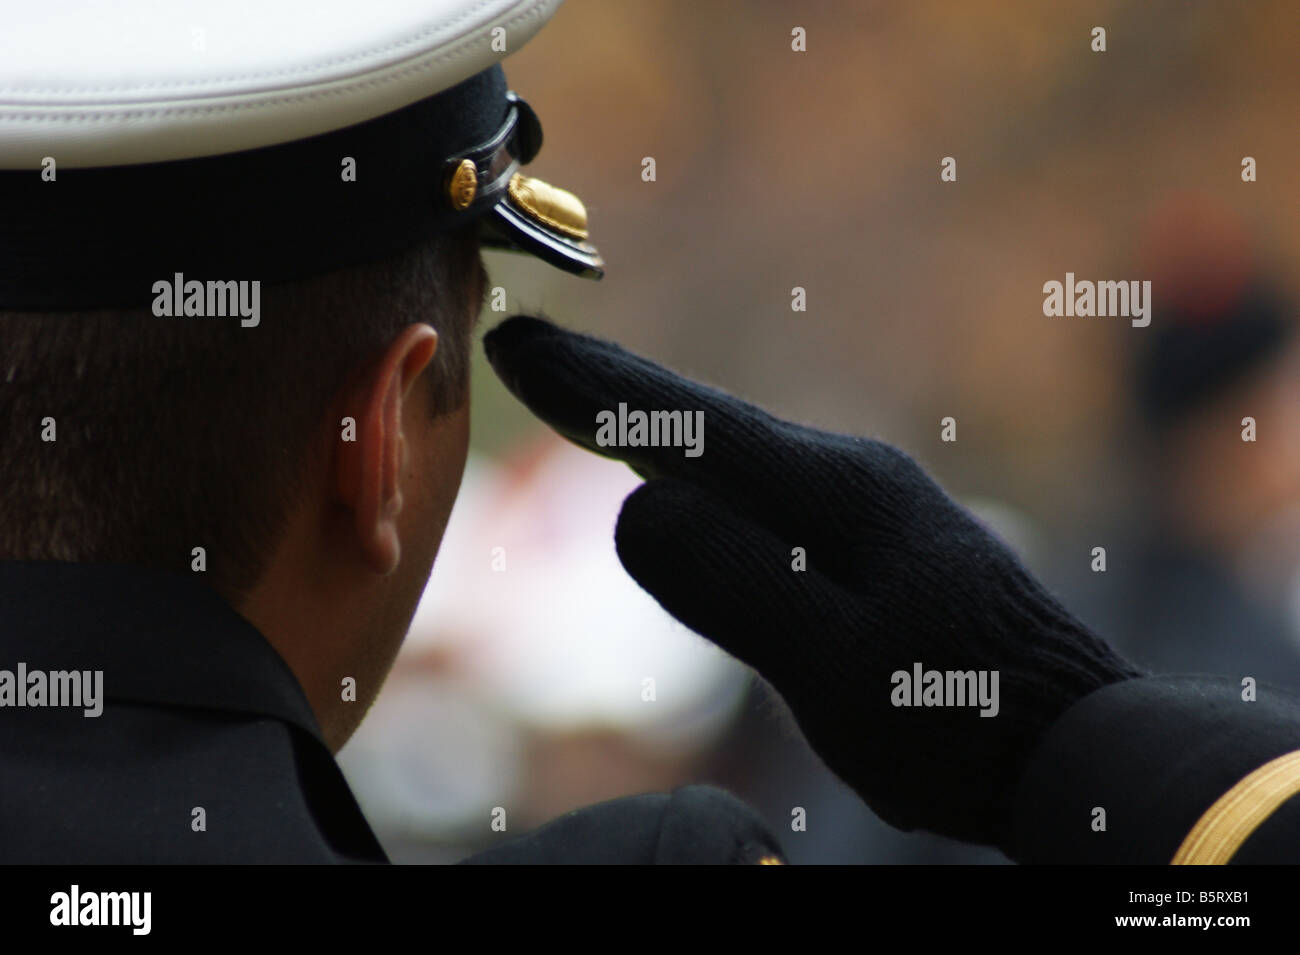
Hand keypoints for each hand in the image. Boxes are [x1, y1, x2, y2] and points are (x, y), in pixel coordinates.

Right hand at [484, 315, 1141, 851]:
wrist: (1073, 742)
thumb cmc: (961, 720)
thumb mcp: (839, 667)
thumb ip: (738, 585)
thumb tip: (637, 507)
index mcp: (834, 495)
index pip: (688, 427)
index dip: (595, 386)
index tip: (518, 341)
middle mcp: (847, 478)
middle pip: (704, 420)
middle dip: (610, 386)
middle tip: (529, 345)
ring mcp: (865, 506)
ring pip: (733, 450)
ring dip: (652, 420)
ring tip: (587, 398)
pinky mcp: (872, 542)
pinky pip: (760, 488)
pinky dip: (701, 467)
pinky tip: (689, 478)